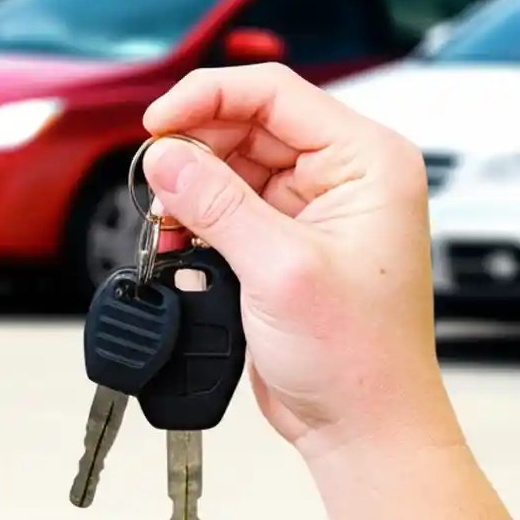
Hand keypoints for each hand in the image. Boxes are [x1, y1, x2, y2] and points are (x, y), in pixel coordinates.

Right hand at [140, 64, 462, 460]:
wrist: (361, 426)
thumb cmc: (358, 359)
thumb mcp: (280, 270)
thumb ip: (215, 205)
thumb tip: (164, 158)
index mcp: (367, 162)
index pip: (274, 94)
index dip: (207, 98)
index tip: (157, 124)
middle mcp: (342, 177)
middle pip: (247, 125)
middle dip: (192, 149)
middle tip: (152, 177)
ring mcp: (311, 209)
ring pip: (229, 165)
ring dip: (189, 187)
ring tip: (164, 218)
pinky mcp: (283, 241)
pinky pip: (226, 206)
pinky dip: (194, 218)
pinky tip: (176, 239)